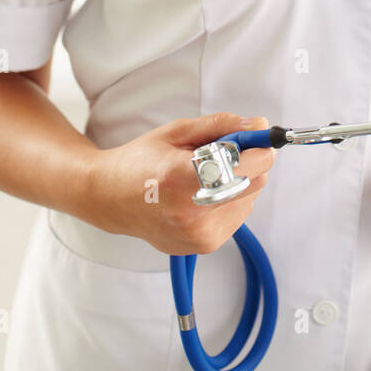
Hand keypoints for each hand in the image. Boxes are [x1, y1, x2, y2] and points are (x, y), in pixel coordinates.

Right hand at [85, 112, 275, 255]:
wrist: (110, 199)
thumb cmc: (140, 160)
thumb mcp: (177, 132)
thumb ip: (221, 126)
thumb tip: (260, 125)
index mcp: (183, 179)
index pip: (248, 165)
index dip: (258, 148)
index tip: (256, 137)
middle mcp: (192, 213)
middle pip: (254, 182)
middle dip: (248, 163)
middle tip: (223, 153)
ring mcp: (198, 235)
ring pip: (249, 199)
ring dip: (238, 183)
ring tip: (204, 177)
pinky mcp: (202, 246)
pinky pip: (237, 216)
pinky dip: (229, 201)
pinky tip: (202, 195)